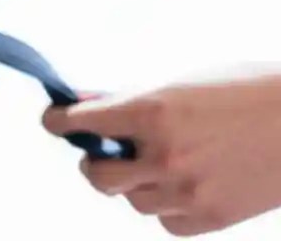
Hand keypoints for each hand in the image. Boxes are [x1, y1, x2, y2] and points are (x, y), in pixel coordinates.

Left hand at [43, 70, 280, 236]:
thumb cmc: (249, 90)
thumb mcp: (184, 81)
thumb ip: (129, 96)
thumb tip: (85, 101)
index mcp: (152, 110)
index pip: (81, 122)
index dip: (60, 121)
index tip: (54, 121)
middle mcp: (164, 154)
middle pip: (97, 175)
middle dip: (94, 162)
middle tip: (104, 152)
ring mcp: (187, 191)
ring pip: (132, 199)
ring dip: (134, 183)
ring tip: (159, 164)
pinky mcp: (211, 217)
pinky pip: (166, 221)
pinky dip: (166, 206)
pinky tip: (183, 185)